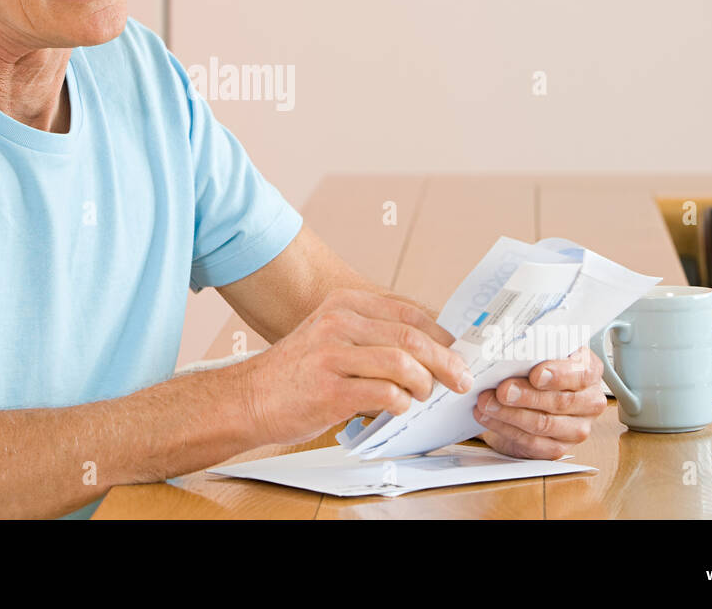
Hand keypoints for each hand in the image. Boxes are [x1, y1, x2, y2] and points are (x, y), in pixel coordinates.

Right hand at [239, 287, 474, 445]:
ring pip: (403, 364)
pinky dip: (401, 402)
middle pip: (412, 337)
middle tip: (460, 380)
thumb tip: (430, 350)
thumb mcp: (332, 336)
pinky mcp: (330, 389)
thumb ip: (373, 336)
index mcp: (344, 304)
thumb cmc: (298, 373)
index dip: (442, 336)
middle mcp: (339, 322)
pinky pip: (384, 393)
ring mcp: (332, 355)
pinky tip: (398, 406)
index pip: (409, 313)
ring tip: (424, 395)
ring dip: (425, 384)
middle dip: (446, 362)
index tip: (459, 354)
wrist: (250, 397)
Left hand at [472, 346, 607, 458]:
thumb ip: (532, 350)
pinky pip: (531, 442)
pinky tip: (487, 417)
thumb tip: (510, 346)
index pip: (583, 373)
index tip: (536, 374)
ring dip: (510, 413)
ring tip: (486, 402)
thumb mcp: (538, 354)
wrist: (528, 400)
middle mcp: (589, 401)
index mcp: (589, 371)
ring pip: (544, 424)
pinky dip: (504, 428)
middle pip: (561, 401)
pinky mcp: (557, 448)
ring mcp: (576, 428)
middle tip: (503, 389)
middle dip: (527, 395)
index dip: (560, 374)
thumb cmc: (534, 369)